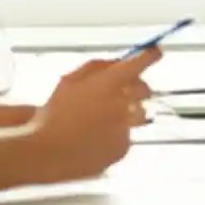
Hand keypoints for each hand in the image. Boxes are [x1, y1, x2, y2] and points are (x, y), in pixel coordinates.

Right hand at [29, 48, 161, 182]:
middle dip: (137, 87)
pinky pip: (126, 136)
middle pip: (144, 89)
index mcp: (109, 83)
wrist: (49, 153)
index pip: (139, 63)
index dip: (150, 55)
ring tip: (99, 120)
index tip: (155, 51)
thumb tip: (116, 63)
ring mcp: (125, 128)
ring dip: (126, 113)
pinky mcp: (123, 148)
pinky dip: (116, 135)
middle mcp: (123, 104)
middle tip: (122, 91)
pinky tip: (95, 138)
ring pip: (136, 114)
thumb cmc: (54, 116)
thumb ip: (97, 68)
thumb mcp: (70, 82)